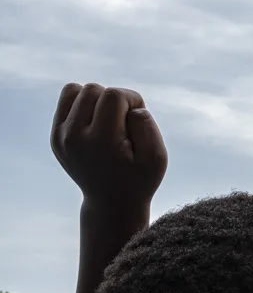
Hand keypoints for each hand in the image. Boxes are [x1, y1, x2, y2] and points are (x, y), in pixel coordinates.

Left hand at [51, 83, 166, 212]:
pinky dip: (83, 103)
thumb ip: (146, 126)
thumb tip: (131, 106)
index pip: (113, 95)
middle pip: (94, 89)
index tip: (138, 117)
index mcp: (101, 141)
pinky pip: (67, 100)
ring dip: (96, 99)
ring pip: (76, 90)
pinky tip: (96, 122)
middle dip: (114, 99)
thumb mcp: (156, 158)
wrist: (111, 204)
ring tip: (108, 120)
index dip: (132, 99)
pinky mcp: (55, 136)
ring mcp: (61, 136)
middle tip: (124, 123)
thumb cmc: (139, 179)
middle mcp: (75, 136)